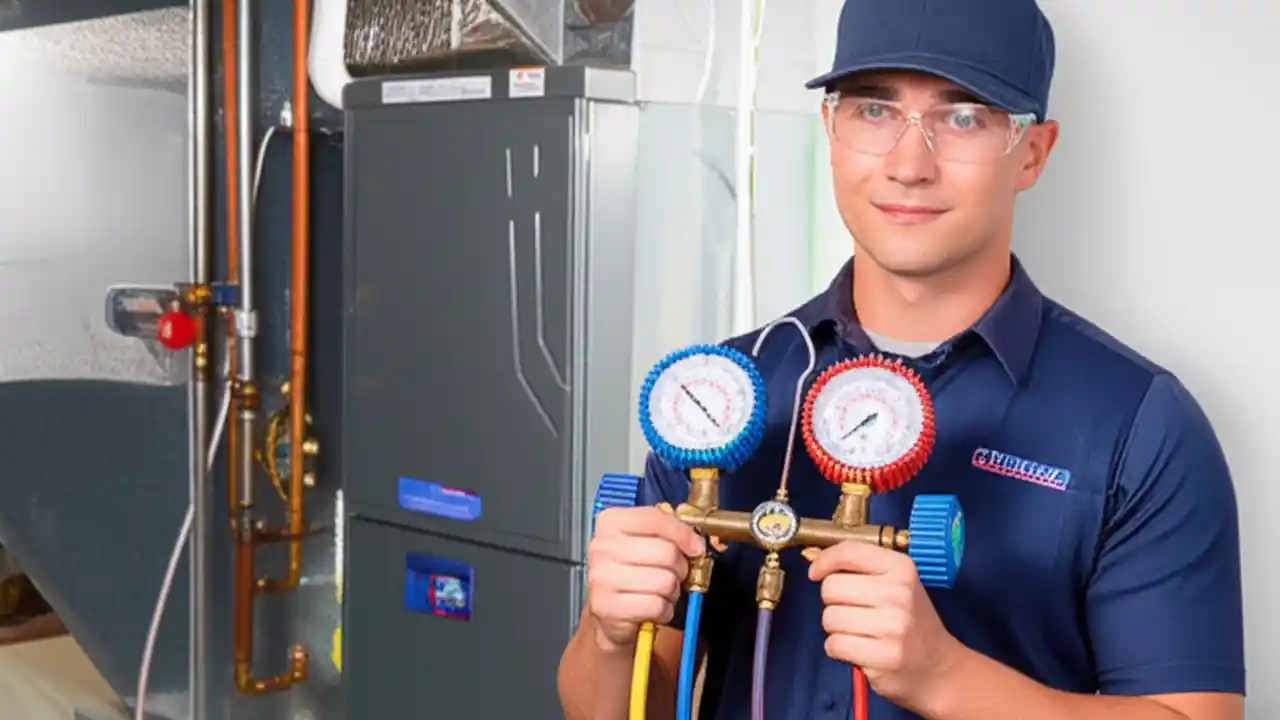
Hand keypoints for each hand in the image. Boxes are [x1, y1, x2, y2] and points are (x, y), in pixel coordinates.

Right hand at [586, 506, 704, 652]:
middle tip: (675, 573)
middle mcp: (603, 548)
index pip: (654, 519)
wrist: (603, 610)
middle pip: (666, 552)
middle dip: (680, 567)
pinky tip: (654, 607)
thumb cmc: (627, 572)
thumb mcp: (640, 542)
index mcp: (610, 523)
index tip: (695, 546)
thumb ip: (665, 532)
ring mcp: (603, 578)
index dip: (683, 533)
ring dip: (672, 591)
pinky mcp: (609, 607)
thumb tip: (694, 541)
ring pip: (665, 581)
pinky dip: (664, 610)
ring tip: (661, 591)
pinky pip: (656, 606)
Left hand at [807, 541, 963, 706]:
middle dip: (833, 602)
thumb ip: (859, 569)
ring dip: (836, 629)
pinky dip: (839, 649)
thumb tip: (813, 557)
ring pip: (829, 618)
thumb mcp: (897, 584)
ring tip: (860, 633)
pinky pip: (834, 644)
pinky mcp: (884, 656)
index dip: (824, 561)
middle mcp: (899, 594)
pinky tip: (860, 649)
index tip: (816, 572)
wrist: (939, 668)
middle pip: (831, 587)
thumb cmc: (911, 623)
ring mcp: (893, 626)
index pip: (849, 552)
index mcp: (902, 569)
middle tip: (854, 612)